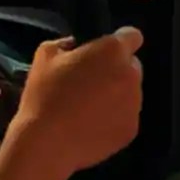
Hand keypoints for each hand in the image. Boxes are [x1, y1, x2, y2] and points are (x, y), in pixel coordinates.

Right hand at [11, 27, 144, 175]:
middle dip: (116, 70)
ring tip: (89, 109)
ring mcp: (135, 105)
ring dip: (116, 95)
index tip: (104, 52)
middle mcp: (131, 75)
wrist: (47, 143)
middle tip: (91, 82)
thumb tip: (75, 46)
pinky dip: (114, 119)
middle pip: (132, 66)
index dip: (120, 41)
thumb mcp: (45, 55)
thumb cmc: (44, 94)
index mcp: (113, 51)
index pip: (132, 36)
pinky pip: (126, 117)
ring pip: (130, 93)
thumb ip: (66, 43)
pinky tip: (92, 126)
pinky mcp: (132, 130)